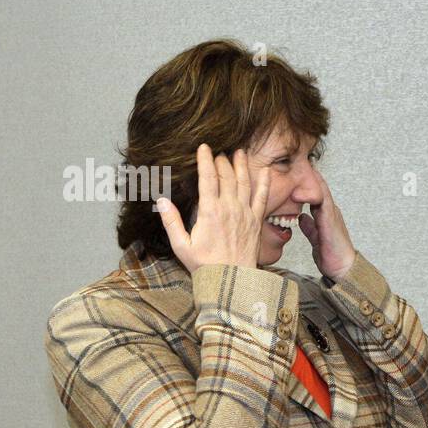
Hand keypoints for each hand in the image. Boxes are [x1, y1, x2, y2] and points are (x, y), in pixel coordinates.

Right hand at [157, 145, 267, 273]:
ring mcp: (245, 214)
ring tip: (240, 152)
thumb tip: (161, 200)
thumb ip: (171, 221)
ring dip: (242, 165)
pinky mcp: (256, 221)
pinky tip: (267, 171)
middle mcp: (229, 208)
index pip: (207, 178)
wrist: (232, 280)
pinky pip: (262, 198)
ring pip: (245, 183)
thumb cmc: (205, 265)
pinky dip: (265, 183)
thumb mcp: (181, 245)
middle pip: (226, 176)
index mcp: (210, 211)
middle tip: (218, 151)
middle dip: (222, 160)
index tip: (203, 147)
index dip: (205, 160)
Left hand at [298, 166, 356, 280]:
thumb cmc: (331, 255)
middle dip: (307, 172)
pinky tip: (300, 190)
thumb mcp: (316, 238)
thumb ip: (309, 226)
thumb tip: (301, 217)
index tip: (292, 168)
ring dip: (310, 178)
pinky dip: (312, 195)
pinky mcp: (330, 221)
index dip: (304, 180)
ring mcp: (331, 214)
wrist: (344, 269)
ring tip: (298, 166)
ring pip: (320, 190)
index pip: (314, 192)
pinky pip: (321, 203)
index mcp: (325, 214)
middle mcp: (329, 210)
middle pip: (318, 185)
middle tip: (294, 158)